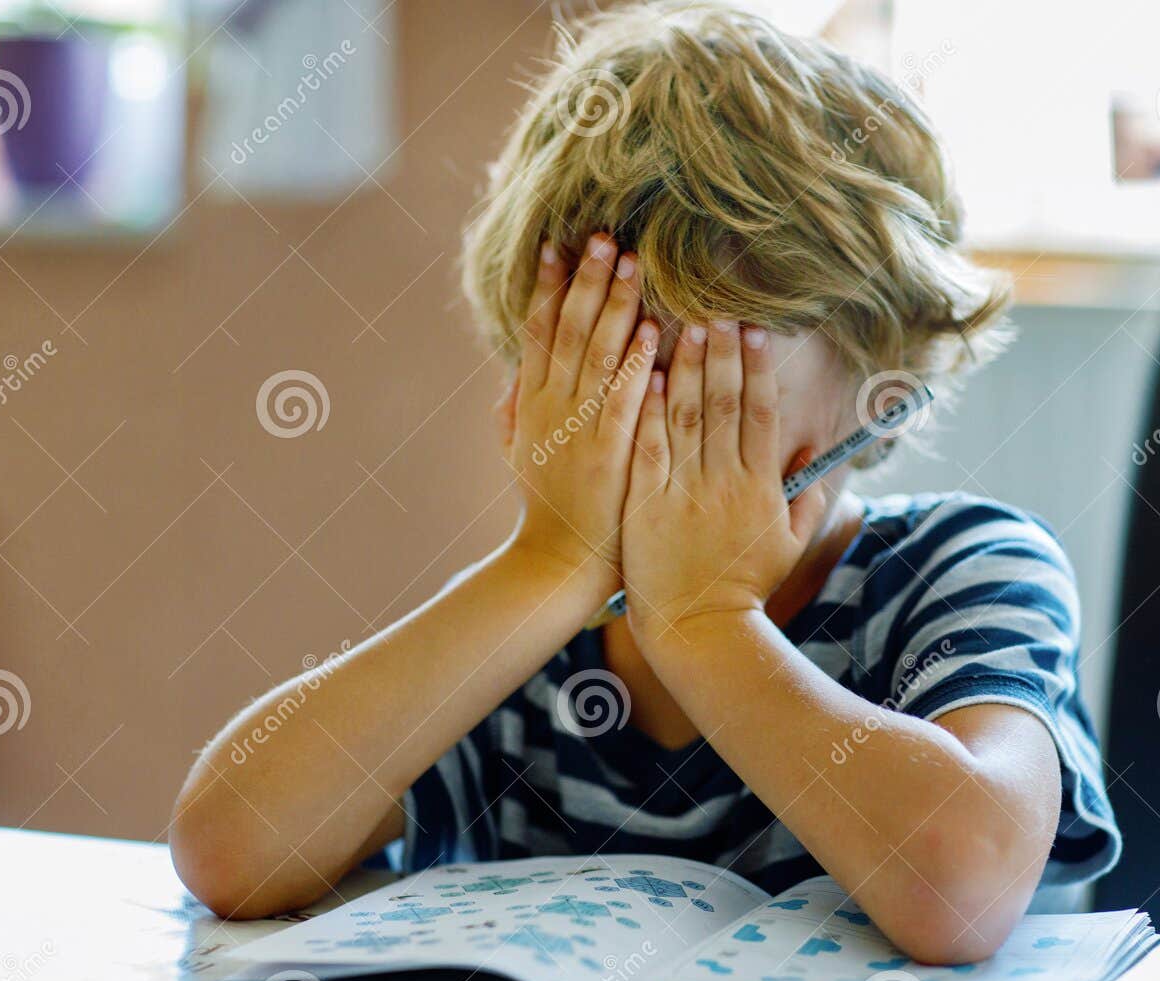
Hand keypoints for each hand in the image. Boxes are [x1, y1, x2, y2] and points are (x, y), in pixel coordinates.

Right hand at [501, 235, 657, 598]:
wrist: (557, 565)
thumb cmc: (547, 512)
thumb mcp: (518, 457)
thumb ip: (512, 414)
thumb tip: (508, 378)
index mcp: (529, 405)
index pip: (536, 331)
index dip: (547, 285)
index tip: (558, 244)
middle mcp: (549, 409)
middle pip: (566, 330)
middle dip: (585, 280)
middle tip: (604, 236)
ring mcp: (577, 431)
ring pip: (594, 355)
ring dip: (614, 306)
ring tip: (630, 263)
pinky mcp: (607, 455)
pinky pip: (622, 400)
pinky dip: (634, 363)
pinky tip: (650, 331)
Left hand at [621, 320, 830, 639]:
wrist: (698, 627)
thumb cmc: (745, 587)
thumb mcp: (790, 545)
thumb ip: (809, 499)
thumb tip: (818, 455)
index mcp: (760, 488)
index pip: (761, 414)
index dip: (757, 369)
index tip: (754, 332)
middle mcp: (725, 483)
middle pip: (724, 404)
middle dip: (721, 354)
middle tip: (717, 311)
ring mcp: (684, 492)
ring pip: (684, 417)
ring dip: (684, 368)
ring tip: (683, 327)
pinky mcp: (646, 505)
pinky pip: (647, 448)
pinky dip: (646, 409)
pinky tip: (643, 373)